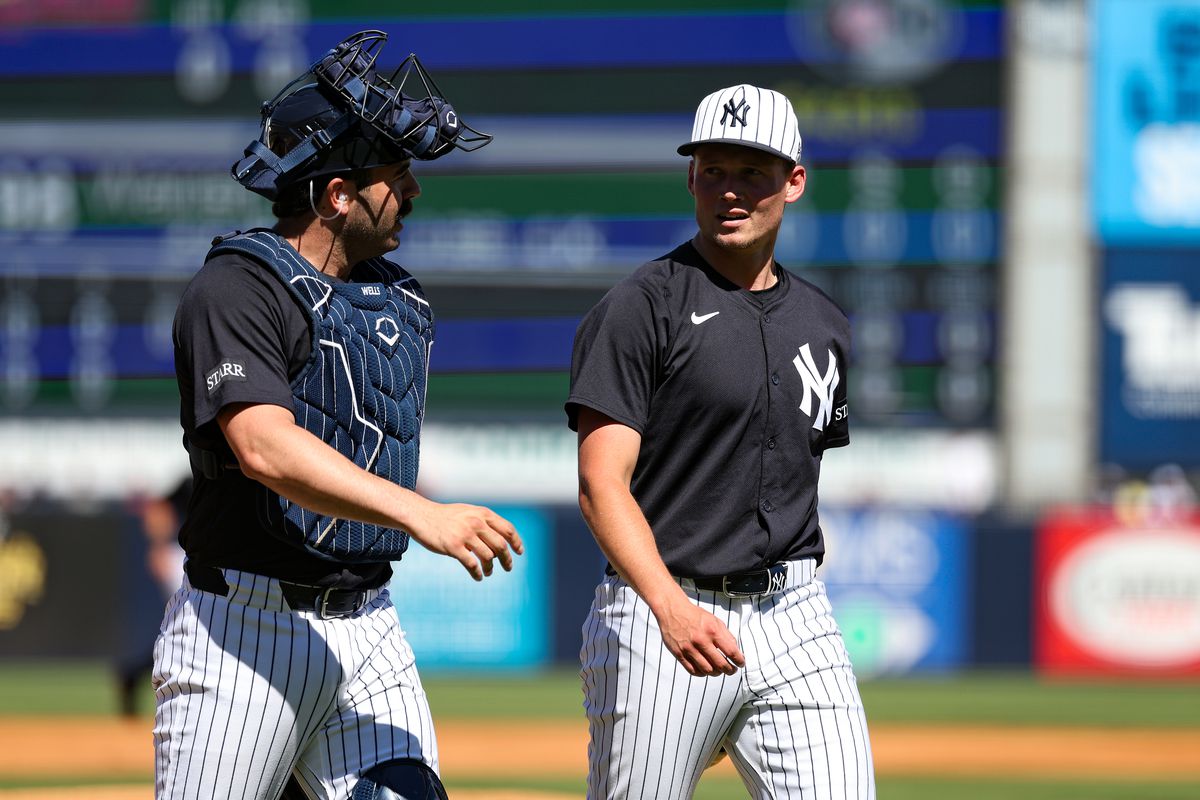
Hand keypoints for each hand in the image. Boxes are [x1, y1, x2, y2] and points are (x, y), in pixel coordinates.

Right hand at [407, 499, 522, 580]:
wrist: (421, 515)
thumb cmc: (445, 516)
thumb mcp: (468, 512)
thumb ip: (483, 520)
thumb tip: (500, 537)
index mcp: (482, 514)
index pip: (507, 529)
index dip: (516, 542)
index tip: (519, 552)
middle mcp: (476, 523)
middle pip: (501, 545)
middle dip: (507, 559)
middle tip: (508, 567)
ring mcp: (465, 534)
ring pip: (488, 556)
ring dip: (490, 568)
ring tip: (488, 572)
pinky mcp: (453, 546)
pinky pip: (472, 564)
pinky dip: (477, 573)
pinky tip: (478, 577)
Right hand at [653, 594, 744, 676]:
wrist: (672, 610)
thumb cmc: (694, 615)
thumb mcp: (715, 620)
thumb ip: (726, 635)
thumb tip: (735, 650)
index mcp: (712, 631)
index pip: (731, 651)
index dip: (739, 660)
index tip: (741, 663)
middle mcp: (701, 641)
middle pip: (720, 664)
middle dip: (730, 670)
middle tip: (732, 670)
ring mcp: (689, 648)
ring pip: (707, 670)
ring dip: (717, 673)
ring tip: (719, 671)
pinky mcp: (679, 654)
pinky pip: (693, 671)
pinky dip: (702, 674)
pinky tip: (706, 670)